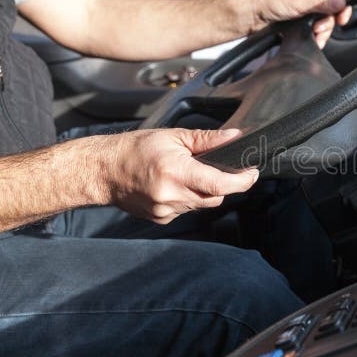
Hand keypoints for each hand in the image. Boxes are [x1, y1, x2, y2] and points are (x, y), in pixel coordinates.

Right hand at [100, 128, 256, 223]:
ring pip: (202, 205)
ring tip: (189, 174)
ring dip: (205, 191)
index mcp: (175, 172)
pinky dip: (188, 198)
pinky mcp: (162, 219)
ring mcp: (166, 210)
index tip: (252, 174)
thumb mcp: (173, 137)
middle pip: (216, 197)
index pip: (220, 184)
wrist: (103, 171)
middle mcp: (171, 195)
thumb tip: (234, 137)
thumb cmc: (135, 149)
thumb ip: (207, 139)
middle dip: (224, 184)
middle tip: (223, 169)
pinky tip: (175, 185)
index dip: (242, 181)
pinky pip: (187, 210)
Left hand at [251, 0, 351, 47]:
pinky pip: (316, 32)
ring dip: (321, 34)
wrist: (254, 17)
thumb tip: (341, 1)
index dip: (342, 8)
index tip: (341, 20)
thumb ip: (321, 4)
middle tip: (317, 29)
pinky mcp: (303, 23)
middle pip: (332, 14)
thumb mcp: (299, 3)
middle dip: (326, 26)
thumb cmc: (272, 3)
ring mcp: (308, 12)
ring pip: (325, 25)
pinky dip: (315, 38)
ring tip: (313, 37)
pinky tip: (310, 40)